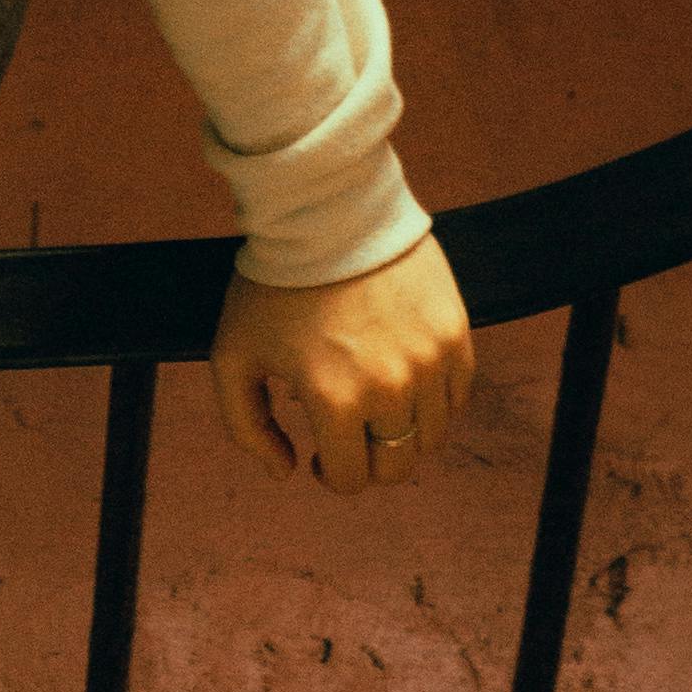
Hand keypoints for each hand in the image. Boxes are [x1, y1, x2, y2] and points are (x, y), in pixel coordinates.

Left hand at [210, 239, 475, 496]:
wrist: (326, 213)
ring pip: (433, 435)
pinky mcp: (455, 332)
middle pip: (398, 467)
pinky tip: (405, 382)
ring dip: (404, 434)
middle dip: (370, 463)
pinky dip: (435, 402)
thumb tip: (285, 472)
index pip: (352, 479)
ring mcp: (430, 360)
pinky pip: (458, 395)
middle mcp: (391, 387)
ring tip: (376, 409)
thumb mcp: (233, 358)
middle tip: (350, 437)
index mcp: (335, 401)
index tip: (319, 456)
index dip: (332, 475)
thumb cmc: (272, 287)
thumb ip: (247, 428)